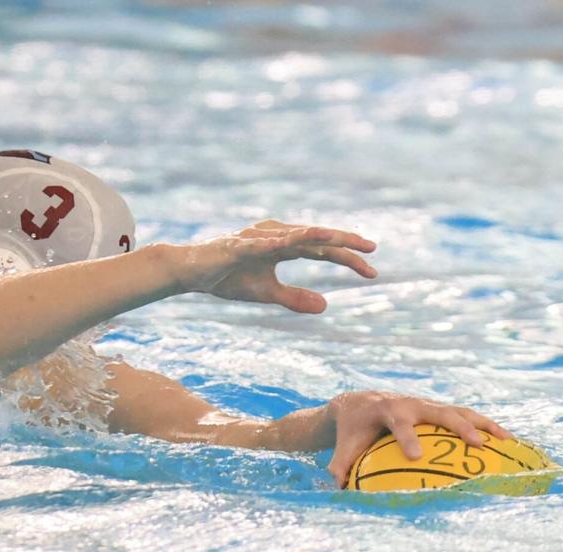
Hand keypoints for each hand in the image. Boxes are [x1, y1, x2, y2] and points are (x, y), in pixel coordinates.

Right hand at [172, 220, 376, 312]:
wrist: (190, 272)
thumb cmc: (226, 278)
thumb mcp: (266, 293)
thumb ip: (294, 298)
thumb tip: (326, 305)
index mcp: (283, 246)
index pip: (322, 251)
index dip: (347, 260)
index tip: (372, 272)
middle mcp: (275, 236)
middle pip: (316, 239)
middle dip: (344, 243)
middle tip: (372, 250)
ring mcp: (258, 238)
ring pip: (295, 235)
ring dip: (319, 236)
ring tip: (342, 239)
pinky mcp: (239, 245)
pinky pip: (264, 243)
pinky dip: (282, 242)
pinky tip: (299, 241)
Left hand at [324, 391, 513, 487]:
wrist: (358, 402)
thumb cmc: (353, 429)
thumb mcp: (345, 445)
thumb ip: (340, 466)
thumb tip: (337, 489)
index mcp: (386, 410)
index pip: (398, 423)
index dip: (407, 438)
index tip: (416, 456)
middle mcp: (411, 403)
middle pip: (438, 412)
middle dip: (458, 427)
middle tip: (477, 446)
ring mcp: (428, 404)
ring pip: (460, 411)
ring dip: (484, 424)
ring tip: (508, 441)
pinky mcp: (439, 408)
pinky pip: (466, 416)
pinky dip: (487, 426)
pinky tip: (509, 443)